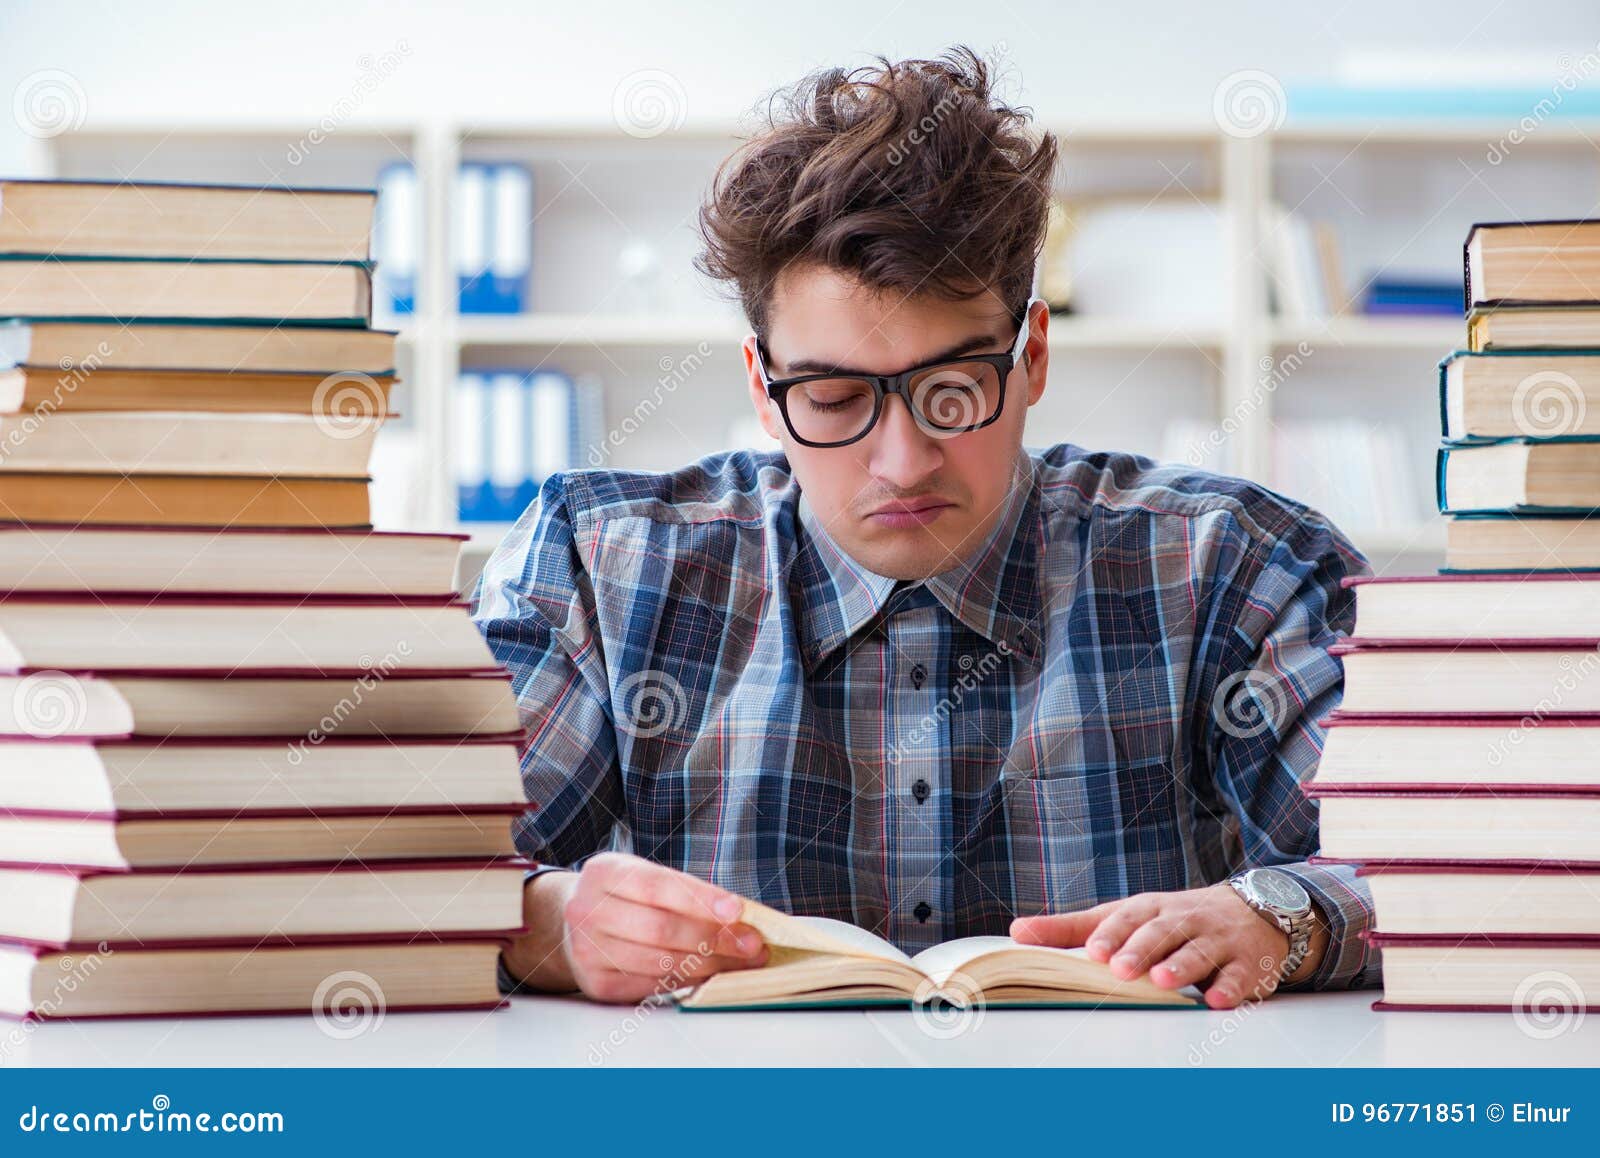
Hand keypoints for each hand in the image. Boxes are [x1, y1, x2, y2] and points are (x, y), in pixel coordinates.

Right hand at [560, 852, 768, 1003]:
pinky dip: (687, 980)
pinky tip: (709, 973)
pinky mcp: (596, 983)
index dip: (700, 898)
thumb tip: (740, 915)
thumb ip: (685, 891)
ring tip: (739, 960)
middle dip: (713, 937)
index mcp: (604, 873)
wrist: (576, 924)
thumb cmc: (626, 897)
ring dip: (708, 963)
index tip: (737, 909)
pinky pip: (652, 985)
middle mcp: (588, 910)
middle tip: (751, 943)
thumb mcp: (646, 877)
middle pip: (660, 928)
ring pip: (659, 961)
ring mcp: (587, 950)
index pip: (657, 885)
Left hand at [1009, 883, 1309, 1008]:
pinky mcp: (1245, 963)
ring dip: (1182, 965)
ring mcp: (1216, 940)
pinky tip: (1218, 1001)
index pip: (1127, 918)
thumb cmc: (1171, 919)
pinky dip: (1230, 987)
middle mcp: (1182, 920)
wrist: (1250, 910)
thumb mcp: (1123, 916)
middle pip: (1161, 932)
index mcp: (1149, 909)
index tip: (1093, 952)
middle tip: (1121, 969)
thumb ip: (1073, 928)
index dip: (1111, 934)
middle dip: (1141, 949)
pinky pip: (1239, 974)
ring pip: (1199, 950)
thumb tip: (1017, 932)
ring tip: (1162, 981)